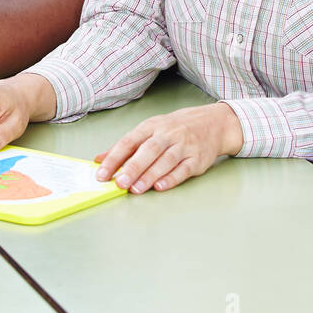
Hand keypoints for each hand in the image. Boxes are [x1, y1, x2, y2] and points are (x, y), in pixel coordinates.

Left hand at [93, 102, 243, 193]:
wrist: (213, 123)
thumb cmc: (176, 128)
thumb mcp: (149, 130)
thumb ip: (125, 146)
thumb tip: (99, 159)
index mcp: (151, 126)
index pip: (129, 141)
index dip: (114, 158)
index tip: (102, 173)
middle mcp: (168, 134)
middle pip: (148, 150)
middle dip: (132, 167)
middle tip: (119, 183)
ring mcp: (184, 146)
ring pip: (165, 161)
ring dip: (149, 176)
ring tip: (135, 189)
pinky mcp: (197, 159)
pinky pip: (183, 170)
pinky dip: (171, 178)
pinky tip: (159, 187)